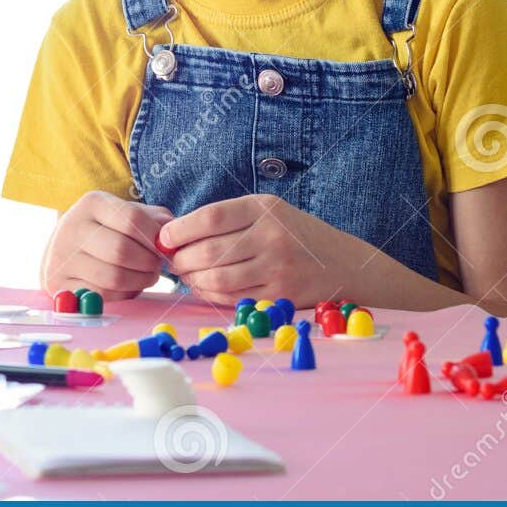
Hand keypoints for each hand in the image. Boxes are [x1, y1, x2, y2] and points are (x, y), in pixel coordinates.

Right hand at [41, 191, 173, 299]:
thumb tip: (171, 235)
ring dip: (139, 281)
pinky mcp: (59, 284)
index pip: (132, 218)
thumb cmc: (108, 230)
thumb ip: (155, 220)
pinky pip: (102, 296)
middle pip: (122, 250)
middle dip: (149, 262)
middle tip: (156, 265)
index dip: (155, 237)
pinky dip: (122, 295)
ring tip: (146, 276)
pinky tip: (127, 287)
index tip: (163, 246)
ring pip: (113, 277)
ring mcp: (62, 257)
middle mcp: (72, 227)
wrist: (65, 248)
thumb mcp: (128, 214)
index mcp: (92, 203)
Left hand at [159, 193, 364, 306]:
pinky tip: (206, 288)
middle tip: (174, 262)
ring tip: (189, 275)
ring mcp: (277, 267)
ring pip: (216, 278)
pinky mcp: (280, 294)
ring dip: (193, 280)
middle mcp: (271, 235)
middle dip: (181, 259)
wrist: (343, 263)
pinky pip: (232, 298)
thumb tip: (175, 235)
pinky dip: (211, 295)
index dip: (179, 230)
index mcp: (263, 208)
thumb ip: (227, 219)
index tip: (164, 238)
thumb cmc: (294, 234)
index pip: (209, 217)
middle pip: (208, 251)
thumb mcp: (267, 212)